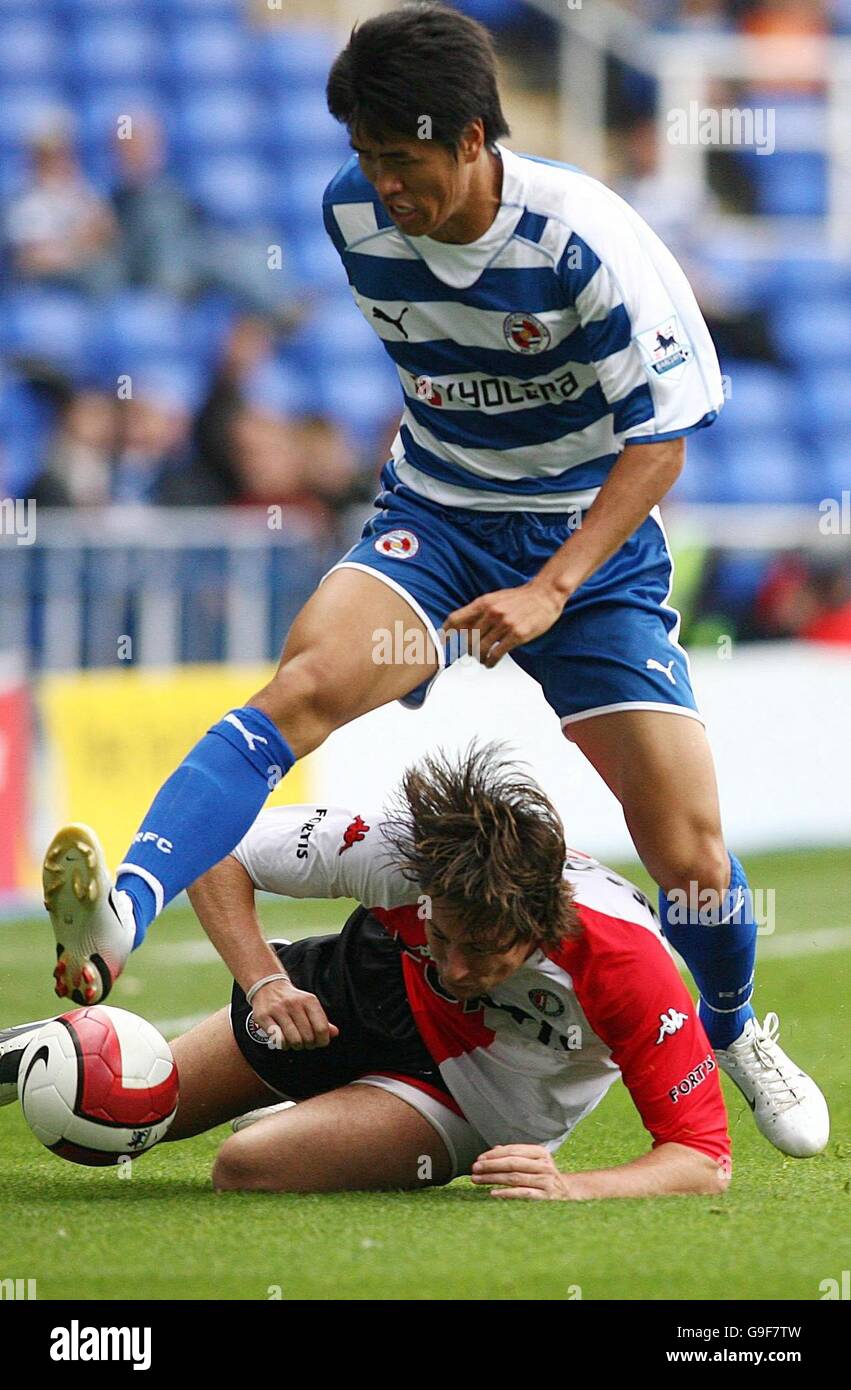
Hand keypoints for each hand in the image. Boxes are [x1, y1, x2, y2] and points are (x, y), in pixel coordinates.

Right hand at [249, 978, 338, 1051]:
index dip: (322, 1041)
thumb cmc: (292, 1000)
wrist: (268, 986)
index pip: (321, 1028)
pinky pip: (278, 1039)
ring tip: (295, 1042)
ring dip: (296, 1046)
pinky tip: (284, 1041)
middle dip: (308, 1045)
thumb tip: (335, 1033)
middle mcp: (294, 1003)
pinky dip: (283, 1045)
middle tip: (305, 1043)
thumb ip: (322, 1020)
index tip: (319, 1042)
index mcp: (309, 1000)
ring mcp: (278, 1010)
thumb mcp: (309, 1005)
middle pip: (308, 1036)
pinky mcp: (264, 1017)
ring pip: (294, 1040)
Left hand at [444, 580, 566, 668]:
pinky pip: (496, 653)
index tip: (443, 642)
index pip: (456, 619)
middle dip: (467, 650)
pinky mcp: (517, 634)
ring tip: (482, 660)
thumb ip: (480, 611)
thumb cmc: (520, 598)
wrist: (545, 594)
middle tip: (470, 655)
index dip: (446, 632)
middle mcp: (492, 612)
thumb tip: (463, 626)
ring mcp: (504, 624)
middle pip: (468, 638)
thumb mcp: (496, 599)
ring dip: (479, 658)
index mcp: (484, 602)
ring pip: (481, 648)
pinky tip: (491, 663)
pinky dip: (490, 661)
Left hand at [471, 1145, 572, 1199]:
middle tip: (474, 1169)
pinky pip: (522, 1193)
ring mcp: (546, 1180)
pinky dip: (507, 1193)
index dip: (494, 1154)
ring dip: (493, 1179)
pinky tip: (493, 1193)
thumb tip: (494, 1150)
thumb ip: (516, 1155)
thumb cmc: (545, 1175)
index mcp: (540, 1152)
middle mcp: (544, 1165)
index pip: (513, 1150)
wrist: (569, 1193)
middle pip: (512, 1163)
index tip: (479, 1159)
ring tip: (477, 1180)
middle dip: (490, 1165)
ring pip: (514, 1178)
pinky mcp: (546, 1197)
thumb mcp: (534, 1161)